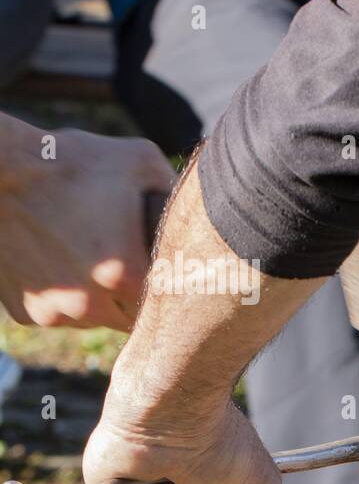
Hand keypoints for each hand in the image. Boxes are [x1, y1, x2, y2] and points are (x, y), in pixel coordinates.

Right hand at [0, 119, 174, 329]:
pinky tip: (63, 265)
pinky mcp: (26, 313)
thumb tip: (207, 209)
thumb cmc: (67, 161)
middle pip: (134, 319)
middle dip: (138, 298)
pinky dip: (65, 298)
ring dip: (102, 301)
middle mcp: (90, 306)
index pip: (170, 305)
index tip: (173, 275)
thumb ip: (176, 192)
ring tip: (95, 261)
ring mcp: (55, 313)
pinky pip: (59, 315)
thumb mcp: (137, 162)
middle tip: (134, 267)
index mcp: (126, 276)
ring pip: (97, 321)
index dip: (173, 290)